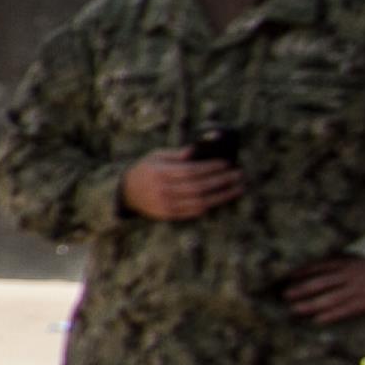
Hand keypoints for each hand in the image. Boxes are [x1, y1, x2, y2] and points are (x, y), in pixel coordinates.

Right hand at [121, 150, 245, 220]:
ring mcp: (165, 204)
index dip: (209, 167)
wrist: (125, 192)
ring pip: (199, 202)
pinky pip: (192, 212)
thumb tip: (198, 149)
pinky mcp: (167, 215)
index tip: (226, 163)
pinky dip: (209, 205)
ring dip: (221, 196)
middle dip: (221, 180)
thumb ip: (177, 154)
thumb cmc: (145, 170)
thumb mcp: (156, 156)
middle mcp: (162, 190)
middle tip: (238, 175)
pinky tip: (220, 199)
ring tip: (237, 188)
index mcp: (159, 172)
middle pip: (198, 187)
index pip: (189, 170)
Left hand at [284, 255, 364, 325]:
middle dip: (302, 289)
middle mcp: (349, 276)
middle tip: (285, 294)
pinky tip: (316, 320)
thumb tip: (308, 269)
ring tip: (294, 309)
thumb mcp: (356, 262)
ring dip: (311, 304)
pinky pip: (344, 310)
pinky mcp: (364, 303)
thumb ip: (336, 265)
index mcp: (346, 264)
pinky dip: (330, 316)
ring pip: (330, 299)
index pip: (320, 266)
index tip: (287, 276)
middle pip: (321, 283)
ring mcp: (357, 290)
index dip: (303, 271)